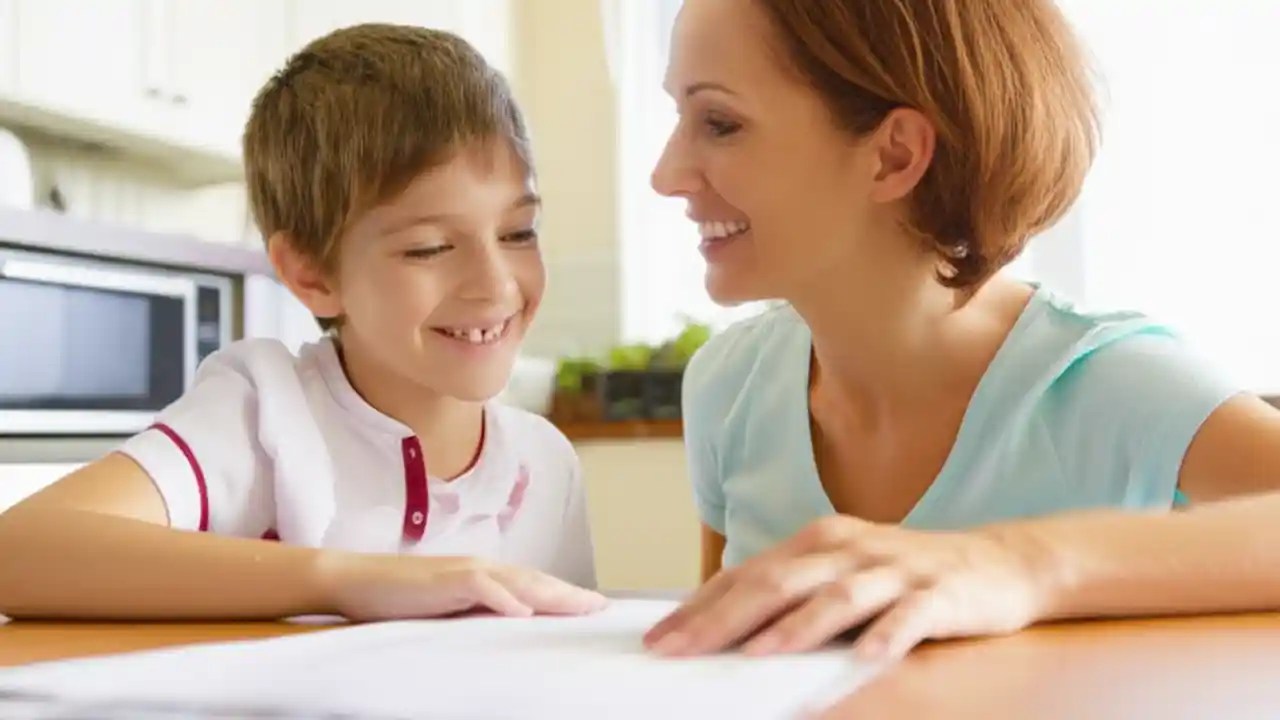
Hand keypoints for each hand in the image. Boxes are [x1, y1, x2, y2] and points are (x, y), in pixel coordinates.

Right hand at [314, 552, 608, 620]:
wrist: (356, 580)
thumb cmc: (398, 598)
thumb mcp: (445, 610)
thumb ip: (475, 615)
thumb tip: (506, 628)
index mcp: (482, 577)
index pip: (531, 585)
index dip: (563, 594)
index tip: (591, 607)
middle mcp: (480, 569)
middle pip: (534, 581)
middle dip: (569, 594)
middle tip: (600, 607)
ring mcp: (464, 572)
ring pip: (516, 580)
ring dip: (550, 593)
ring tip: (579, 606)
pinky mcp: (444, 580)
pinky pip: (480, 587)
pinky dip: (503, 599)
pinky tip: (523, 612)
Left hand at [644, 516, 1055, 660]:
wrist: (1000, 562)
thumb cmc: (905, 575)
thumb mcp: (842, 572)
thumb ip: (791, 592)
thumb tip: (723, 622)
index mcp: (820, 541)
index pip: (747, 574)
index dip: (699, 606)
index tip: (658, 638)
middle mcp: (850, 549)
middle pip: (777, 583)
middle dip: (722, 618)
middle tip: (680, 650)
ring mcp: (894, 571)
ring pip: (836, 598)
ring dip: (795, 628)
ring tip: (756, 654)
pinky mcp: (938, 596)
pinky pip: (908, 619)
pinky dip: (884, 637)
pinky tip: (863, 659)